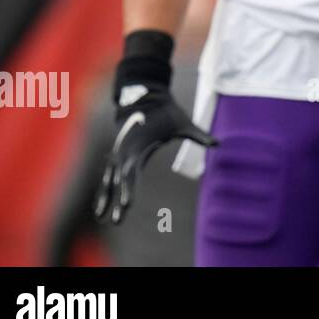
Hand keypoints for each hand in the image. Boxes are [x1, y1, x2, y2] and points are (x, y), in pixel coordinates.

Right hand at [94, 87, 216, 223]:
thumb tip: (218, 143)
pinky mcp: (120, 155)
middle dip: (117, 201)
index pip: (132, 172)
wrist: (147, 97)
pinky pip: (109, 175)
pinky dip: (104, 190)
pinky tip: (101, 207)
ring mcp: (120, 154)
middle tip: (118, 221)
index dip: (129, 189)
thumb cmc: (167, 112)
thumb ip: (198, 135)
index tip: (128, 204)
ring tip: (102, 218)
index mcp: (139, 147)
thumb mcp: (184, 123)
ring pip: (110, 180)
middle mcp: (125, 152)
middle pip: (120, 181)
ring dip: (106, 198)